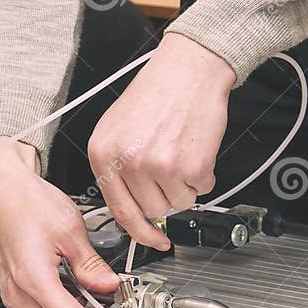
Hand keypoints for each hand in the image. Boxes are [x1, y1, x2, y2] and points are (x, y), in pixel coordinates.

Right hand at [0, 137, 128, 307]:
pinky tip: (84, 297)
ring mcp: (15, 296)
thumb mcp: (71, 231)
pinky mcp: (17, 293)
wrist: (7, 191)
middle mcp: (19, 294)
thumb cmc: (30, 203)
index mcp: (33, 278)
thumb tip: (112, 286)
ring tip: (103, 302)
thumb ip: (93, 266)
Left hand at [87, 33, 234, 248]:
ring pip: (178, 204)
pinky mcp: (190, 165)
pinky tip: (196, 148)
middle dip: (166, 196)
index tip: (152, 239)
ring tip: (181, 153)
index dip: (139, 231)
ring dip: (186, 186)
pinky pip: (202, 189)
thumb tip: (132, 208)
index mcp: (103, 153)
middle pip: (152, 211)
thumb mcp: (118, 128)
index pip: (119, 210)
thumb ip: (119, 168)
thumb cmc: (158, 92)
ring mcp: (158, 166)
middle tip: (171, 170)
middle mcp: (127, 161)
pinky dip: (204, 174)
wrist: (189, 68)